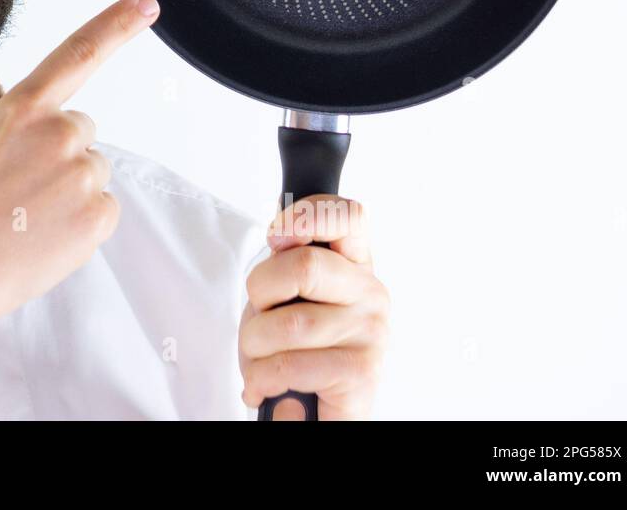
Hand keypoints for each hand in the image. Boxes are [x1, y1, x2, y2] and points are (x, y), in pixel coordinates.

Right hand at [0, 0, 161, 333]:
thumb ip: (14, 124)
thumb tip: (41, 132)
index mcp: (23, 108)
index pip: (77, 54)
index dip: (115, 25)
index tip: (147, 4)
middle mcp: (59, 133)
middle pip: (80, 132)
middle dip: (57, 154)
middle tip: (17, 188)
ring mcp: (81, 176)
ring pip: (91, 172)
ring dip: (68, 190)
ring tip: (23, 217)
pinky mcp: (97, 217)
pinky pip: (102, 209)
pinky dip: (79, 224)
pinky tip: (41, 237)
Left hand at [238, 194, 389, 419]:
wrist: (313, 411)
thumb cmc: (297, 349)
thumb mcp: (283, 296)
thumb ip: (284, 262)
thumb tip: (282, 234)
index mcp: (354, 265)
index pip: (348, 216)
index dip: (307, 215)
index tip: (277, 235)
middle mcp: (371, 293)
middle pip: (302, 265)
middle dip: (260, 293)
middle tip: (262, 316)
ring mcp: (371, 332)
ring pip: (287, 323)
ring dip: (254, 346)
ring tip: (262, 359)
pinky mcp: (361, 373)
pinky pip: (289, 365)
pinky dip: (261, 379)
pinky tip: (264, 387)